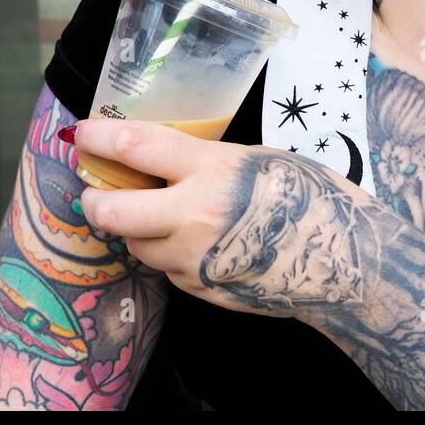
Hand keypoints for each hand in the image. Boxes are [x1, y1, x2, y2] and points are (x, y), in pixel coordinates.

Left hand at [69, 117, 375, 320]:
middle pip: (112, 212)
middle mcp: (194, 217)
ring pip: (137, 245)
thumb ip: (205, 160)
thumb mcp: (257, 158)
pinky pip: (168, 268)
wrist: (344, 261)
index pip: (136, 147)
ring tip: (159, 215)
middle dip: (94, 201)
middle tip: (95, 192)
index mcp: (211, 171)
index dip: (98, 138)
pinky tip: (198, 241)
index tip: (80, 133)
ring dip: (136, 230)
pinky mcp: (201, 291)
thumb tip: (157, 157)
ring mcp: (194, 260)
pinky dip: (170, 253)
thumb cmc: (309, 197)